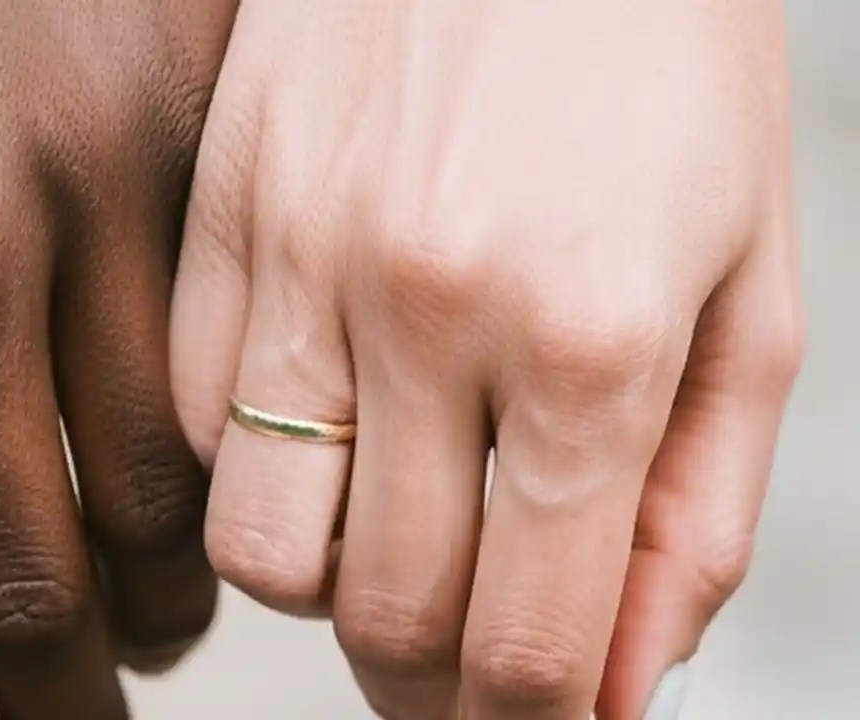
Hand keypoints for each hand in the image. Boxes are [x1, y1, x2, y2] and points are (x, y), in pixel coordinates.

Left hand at [0, 2, 234, 716]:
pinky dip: (226, 435)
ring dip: (162, 584)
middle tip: (74, 715)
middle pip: (31, 570)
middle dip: (57, 689)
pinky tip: (204, 463)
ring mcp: (86, 175)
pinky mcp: (187, 110)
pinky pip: (231, 335)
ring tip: (153, 610)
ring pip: (166, 478)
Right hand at [172, 1, 801, 716]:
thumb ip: (695, 515)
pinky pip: (191, 418)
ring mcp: (304, 255)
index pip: (532, 649)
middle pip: (385, 622)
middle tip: (457, 649)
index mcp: (594, 339)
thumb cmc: (662, 66)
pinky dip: (251, 460)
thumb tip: (623, 691)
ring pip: (258, 548)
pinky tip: (319, 412)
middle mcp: (432, 308)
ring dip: (327, 582)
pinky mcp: (219, 211)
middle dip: (430, 680)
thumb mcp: (751, 292)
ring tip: (379, 528)